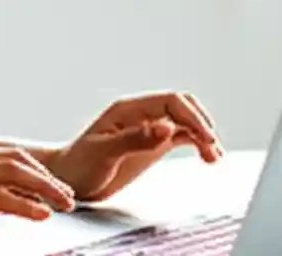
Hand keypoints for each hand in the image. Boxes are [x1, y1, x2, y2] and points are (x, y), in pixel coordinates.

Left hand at [45, 92, 222, 201]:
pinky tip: (207, 157)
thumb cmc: (77, 164)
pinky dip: (197, 144)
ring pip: (186, 122)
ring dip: (203, 135)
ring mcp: (149, 129)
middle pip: (183, 108)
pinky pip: (182, 137)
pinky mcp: (152, 145)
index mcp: (129, 110)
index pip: (171, 102)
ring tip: (214, 156)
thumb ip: (134, 139)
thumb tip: (166, 127)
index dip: (192, 117)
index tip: (205, 138)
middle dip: (202, 124)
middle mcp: (142, 115)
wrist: (67, 180)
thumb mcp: (102, 153)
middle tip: (212, 147)